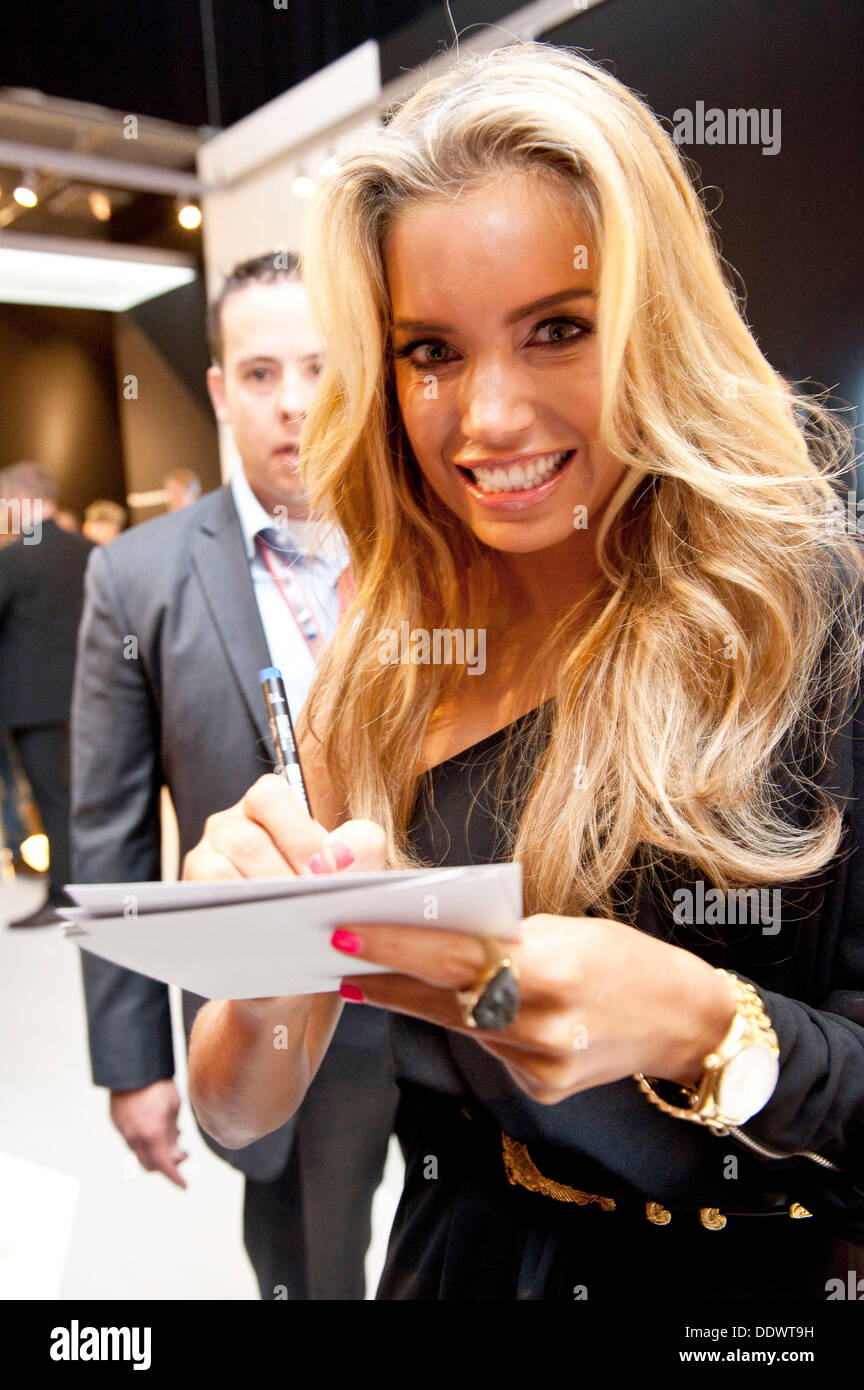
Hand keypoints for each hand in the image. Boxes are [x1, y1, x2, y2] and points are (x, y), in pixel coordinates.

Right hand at [110, 1079, 188, 1187]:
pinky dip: (146, 1140)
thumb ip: (172, 1133)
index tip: (185, 1185)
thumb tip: (174, 1150)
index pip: (165, 1166)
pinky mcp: (118, 1123)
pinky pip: (133, 1140)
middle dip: (168, 1164)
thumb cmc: (158, 1085)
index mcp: (152, 1135)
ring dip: (157, 1151)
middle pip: (151, 1165)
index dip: (175, 1178)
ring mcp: (124, 1131)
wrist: (131, 1067)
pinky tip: (158, 1126)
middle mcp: (135, 1138)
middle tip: (183, 1154)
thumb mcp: (174, 1108)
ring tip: (174, 1134)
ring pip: (141, 1153)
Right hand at [182, 772, 387, 1006]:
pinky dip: (237, 922)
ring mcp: (205, 863)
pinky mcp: (193, 902)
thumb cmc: (325, 896)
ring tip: (293, 924)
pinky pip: (204, 907)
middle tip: (312, 904)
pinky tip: (267, 938)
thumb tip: (343, 855)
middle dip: (284, 876)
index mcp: (266, 808)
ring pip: (219, 873)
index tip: (327, 872)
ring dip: (261, 900)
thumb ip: (364, 849)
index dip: (298, 834)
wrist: (298, 953)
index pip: (268, 796)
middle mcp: (228, 828)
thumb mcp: (355, 869)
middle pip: (245, 840)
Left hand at [332, 915, 736, 1104]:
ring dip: (415, 999)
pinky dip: (471, 1026)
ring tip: (373, 974)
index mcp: (549, 971)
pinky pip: (489, 1051)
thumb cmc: (621, 958)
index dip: (393, 946)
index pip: (452, 957)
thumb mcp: (565, 930)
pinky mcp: (541, 1090)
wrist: (682, 1020)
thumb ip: (502, 938)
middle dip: (384, 975)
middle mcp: (542, 1026)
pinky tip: (455, 1007)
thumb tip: (430, 929)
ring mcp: (541, 1065)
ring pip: (458, 1027)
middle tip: (337, 955)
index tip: (344, 931)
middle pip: (441, 999)